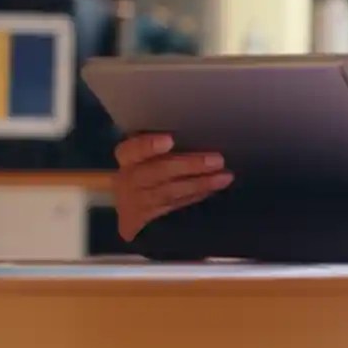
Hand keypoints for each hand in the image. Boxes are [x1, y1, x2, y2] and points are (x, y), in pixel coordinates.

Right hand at [113, 133, 233, 240]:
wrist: (123, 208)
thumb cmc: (143, 167)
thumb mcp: (144, 153)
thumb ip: (162, 145)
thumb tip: (196, 130)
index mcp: (127, 158)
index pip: (132, 150)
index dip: (148, 145)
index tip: (170, 140)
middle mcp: (128, 180)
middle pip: (157, 172)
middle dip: (188, 166)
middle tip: (217, 160)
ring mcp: (138, 202)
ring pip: (170, 192)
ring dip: (200, 184)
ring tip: (224, 177)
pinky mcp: (149, 218)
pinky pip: (176, 205)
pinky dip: (196, 195)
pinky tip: (214, 188)